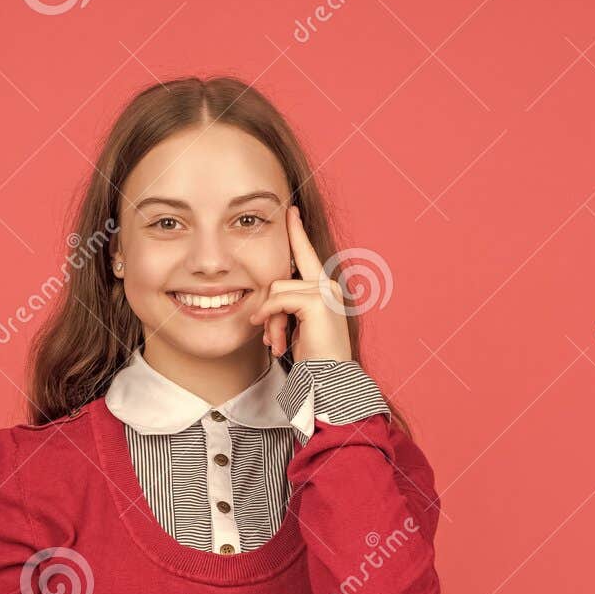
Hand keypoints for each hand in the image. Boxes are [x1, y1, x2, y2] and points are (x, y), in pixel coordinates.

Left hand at [248, 205, 353, 362]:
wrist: (331, 381)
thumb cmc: (315, 360)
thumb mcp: (297, 328)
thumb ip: (287, 309)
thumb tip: (263, 306)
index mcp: (326, 289)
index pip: (306, 254)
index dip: (297, 233)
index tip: (290, 212)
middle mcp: (329, 286)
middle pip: (280, 279)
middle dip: (268, 308)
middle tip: (269, 337)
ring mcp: (325, 292)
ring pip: (276, 290)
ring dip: (269, 320)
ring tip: (275, 343)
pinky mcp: (317, 302)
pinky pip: (278, 300)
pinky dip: (269, 317)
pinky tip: (271, 337)